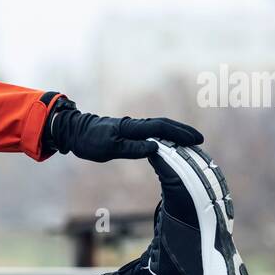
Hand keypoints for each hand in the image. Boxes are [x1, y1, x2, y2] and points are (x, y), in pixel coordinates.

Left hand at [43, 95, 202, 161]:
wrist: (75, 132)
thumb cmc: (89, 141)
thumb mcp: (108, 149)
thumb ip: (131, 148)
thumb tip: (155, 148)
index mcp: (132, 128)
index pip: (160, 129)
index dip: (179, 134)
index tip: (195, 140)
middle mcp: (135, 125)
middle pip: (164, 125)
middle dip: (183, 132)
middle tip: (199, 140)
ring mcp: (133, 127)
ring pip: (159, 128)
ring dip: (176, 133)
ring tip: (190, 142)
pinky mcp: (129, 132)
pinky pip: (151, 132)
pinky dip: (164, 136)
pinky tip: (170, 143)